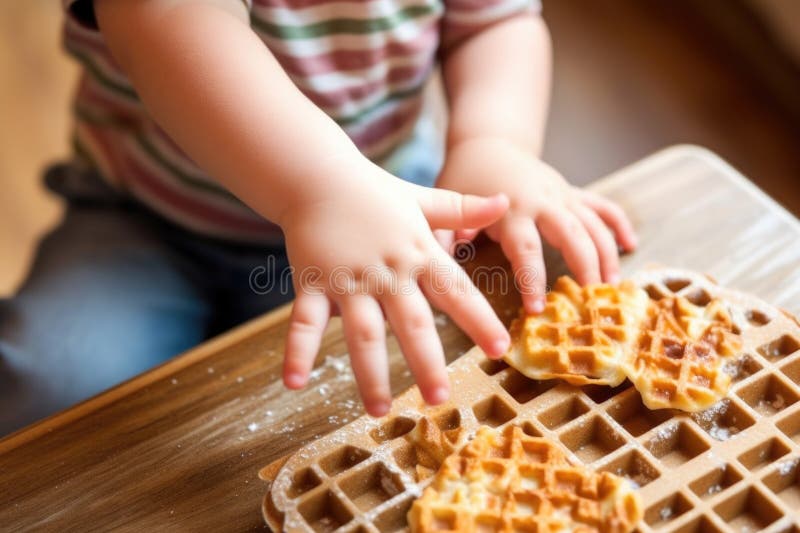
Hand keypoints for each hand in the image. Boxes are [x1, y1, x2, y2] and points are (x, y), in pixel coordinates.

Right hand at [279, 161, 510, 416]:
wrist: (318, 174)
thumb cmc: (375, 191)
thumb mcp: (423, 199)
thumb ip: (463, 208)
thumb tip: (504, 202)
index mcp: (418, 253)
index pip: (456, 291)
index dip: (479, 320)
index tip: (500, 349)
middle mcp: (387, 271)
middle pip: (412, 323)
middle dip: (427, 362)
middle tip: (438, 399)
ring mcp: (349, 279)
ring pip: (363, 333)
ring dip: (370, 373)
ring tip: (379, 411)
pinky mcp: (314, 282)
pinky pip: (305, 322)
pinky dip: (297, 351)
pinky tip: (294, 384)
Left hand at [437, 138, 636, 313]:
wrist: (487, 143)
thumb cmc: (464, 179)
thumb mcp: (449, 204)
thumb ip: (448, 233)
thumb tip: (447, 262)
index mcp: (511, 208)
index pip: (526, 249)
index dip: (533, 280)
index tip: (539, 310)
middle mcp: (543, 200)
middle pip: (573, 236)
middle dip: (585, 268)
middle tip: (591, 301)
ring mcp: (562, 194)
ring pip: (594, 223)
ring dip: (607, 254)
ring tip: (612, 286)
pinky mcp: (573, 191)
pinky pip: (603, 206)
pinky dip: (619, 224)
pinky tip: (631, 246)